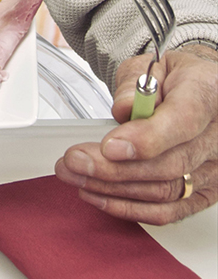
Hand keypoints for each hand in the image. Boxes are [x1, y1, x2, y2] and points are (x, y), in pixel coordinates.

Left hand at [55, 44, 217, 224]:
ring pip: (164, 191)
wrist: (196, 92)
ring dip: (111, 189)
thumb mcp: (148, 67)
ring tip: (75, 176)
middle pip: (169, 165)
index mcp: (206, 95)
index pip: (183, 122)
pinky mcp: (204, 192)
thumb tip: (123, 110)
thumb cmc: (173, 80)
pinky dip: (128, 208)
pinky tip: (97, 196)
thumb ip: (134, 86)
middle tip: (74, 161)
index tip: (108, 146)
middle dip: (113, 168)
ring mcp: (214, 168)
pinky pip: (168, 211)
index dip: (145, 139)